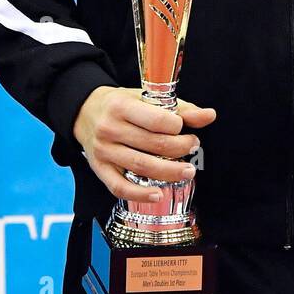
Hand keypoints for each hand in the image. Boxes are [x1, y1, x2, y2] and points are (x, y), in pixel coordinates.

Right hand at [73, 86, 216, 201]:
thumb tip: (209, 115)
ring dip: (169, 172)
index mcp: (121, 106)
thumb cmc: (121, 104)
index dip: (177, 126)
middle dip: (180, 148)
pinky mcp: (100, 169)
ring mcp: (104, 151)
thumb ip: (180, 108)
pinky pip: (119, 187)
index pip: (156, 121)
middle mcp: (110, 129)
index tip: (185, 128)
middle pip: (153, 144)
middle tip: (193, 146)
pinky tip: (158, 194)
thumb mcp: (146, 98)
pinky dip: (139, 195)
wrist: (85, 111)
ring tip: (188, 170)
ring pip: (141, 166)